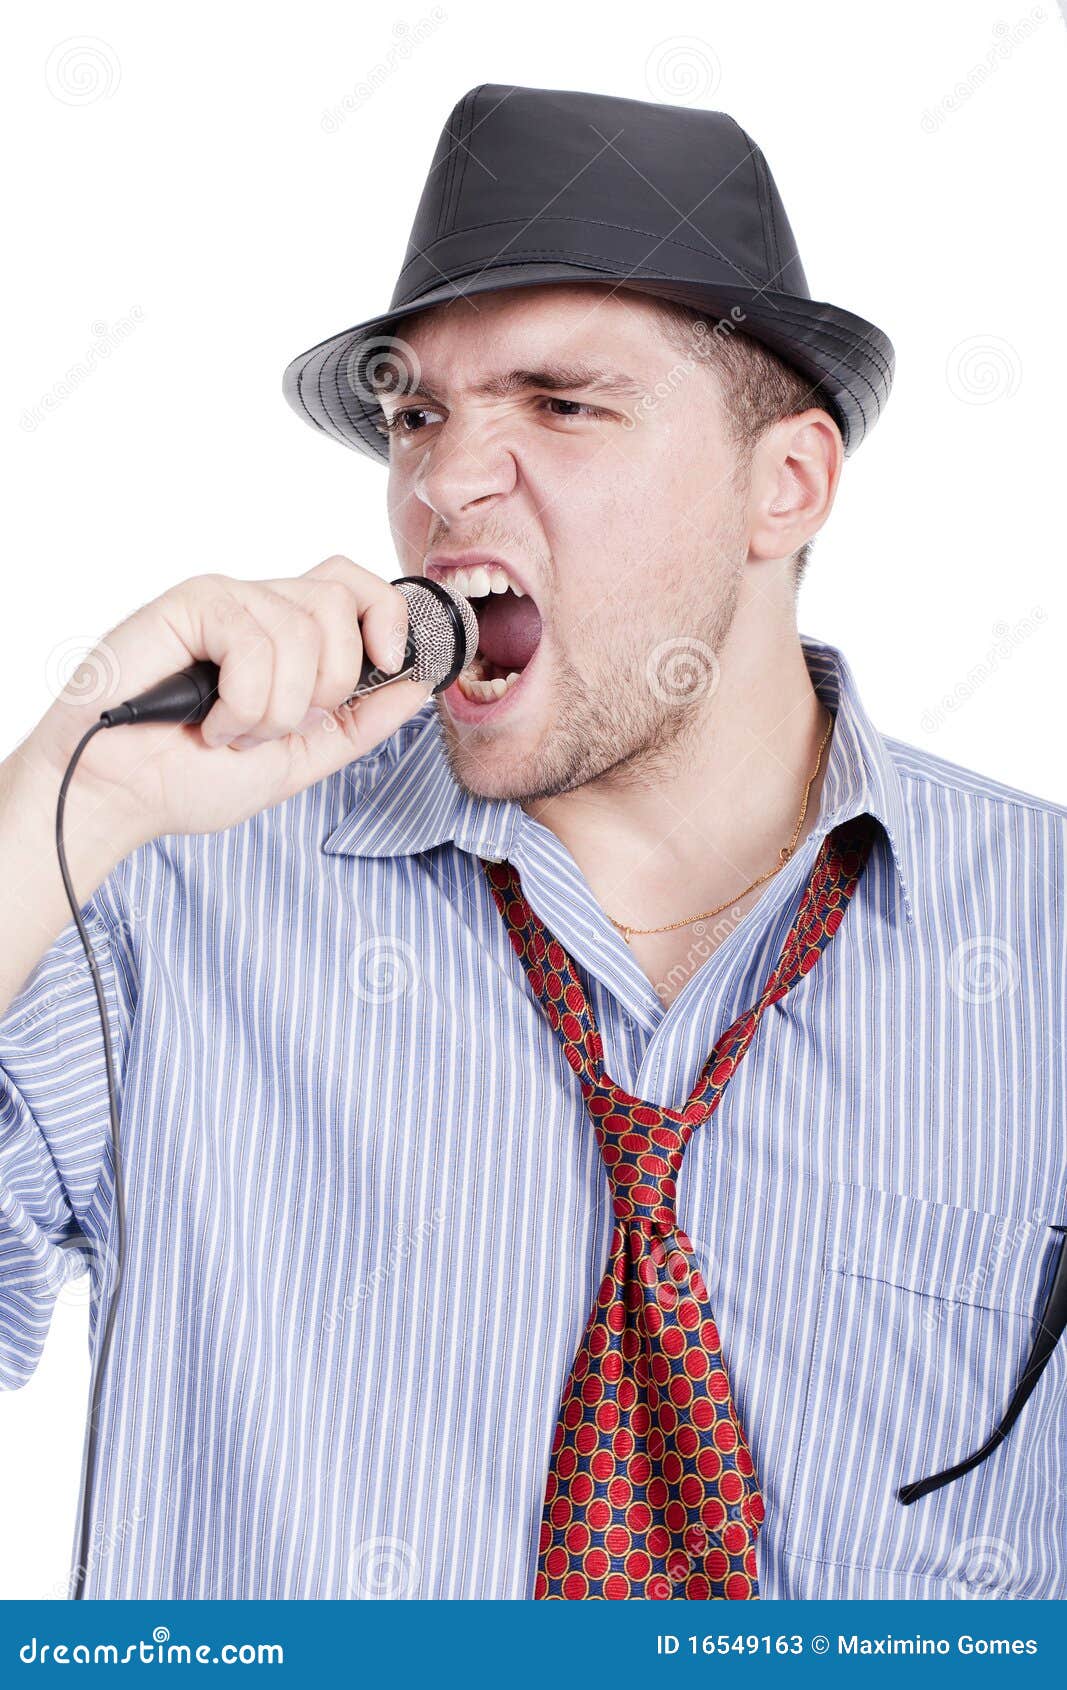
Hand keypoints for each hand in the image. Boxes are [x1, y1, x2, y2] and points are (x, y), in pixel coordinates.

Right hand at [23, 555, 435, 852]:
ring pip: (302, 630)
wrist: (123, 798)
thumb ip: (363, 723)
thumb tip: (419, 685)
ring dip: (275, 710)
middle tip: (282, 724)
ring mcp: (225, 602)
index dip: (386, 615)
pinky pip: (253, 639)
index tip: (389, 663)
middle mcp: (260, 609)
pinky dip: (242, 701)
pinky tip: (209, 720)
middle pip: (340, 598)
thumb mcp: (303, 759)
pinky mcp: (189, 604)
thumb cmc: (191, 777)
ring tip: (231, 731)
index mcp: (291, 637)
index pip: (356, 585)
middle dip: (331, 682)